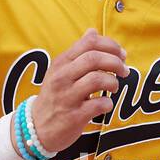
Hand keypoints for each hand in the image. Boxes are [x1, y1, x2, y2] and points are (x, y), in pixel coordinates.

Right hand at [21, 29, 128, 154]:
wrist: (36, 128)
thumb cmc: (54, 97)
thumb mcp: (60, 70)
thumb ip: (78, 51)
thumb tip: (92, 31)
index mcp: (61, 63)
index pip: (89, 42)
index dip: (110, 45)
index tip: (121, 54)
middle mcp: (62, 77)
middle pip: (94, 58)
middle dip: (115, 62)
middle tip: (124, 71)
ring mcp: (67, 97)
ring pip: (97, 79)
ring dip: (112, 82)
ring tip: (114, 87)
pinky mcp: (74, 116)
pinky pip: (98, 105)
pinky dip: (107, 103)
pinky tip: (105, 105)